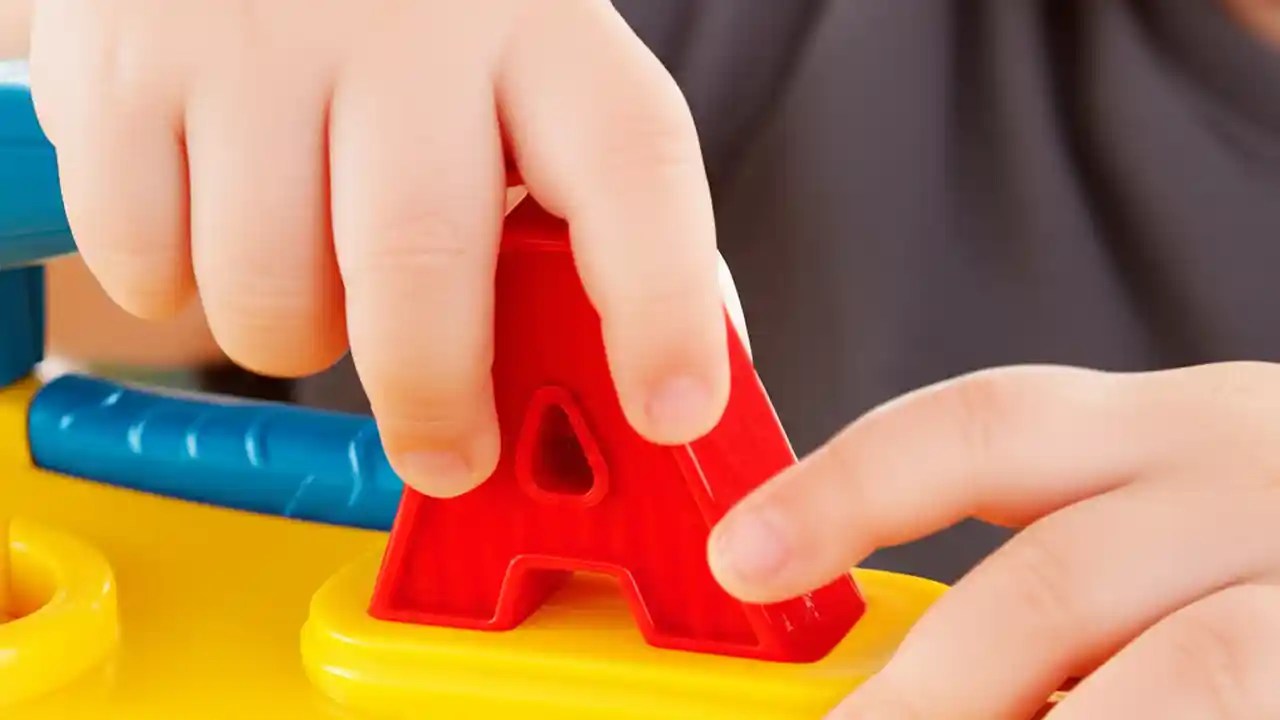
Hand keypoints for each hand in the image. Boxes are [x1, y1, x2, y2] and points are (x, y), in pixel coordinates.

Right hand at [26, 0, 726, 495]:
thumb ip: (593, 214)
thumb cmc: (416, 28)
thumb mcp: (529, 80)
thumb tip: (664, 380)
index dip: (660, 307)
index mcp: (543, 30)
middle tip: (450, 453)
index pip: (632, 168)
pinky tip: (216, 221)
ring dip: (297, 336)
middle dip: (435, 401)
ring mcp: (257, 39)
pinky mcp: (126, 64)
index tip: (671, 412)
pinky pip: (148, 264)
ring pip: (273, 296)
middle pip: (421, 263)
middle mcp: (407, 23)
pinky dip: (178, 287)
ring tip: (313, 273)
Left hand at [709, 362, 1279, 718]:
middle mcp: (1254, 474)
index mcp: (1174, 431)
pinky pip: (1237, 710)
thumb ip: (1054, 578)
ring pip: (1175, 676)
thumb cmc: (1277, 551)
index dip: (844, 488)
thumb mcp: (1171, 521)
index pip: (981, 425)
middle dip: (926, 692)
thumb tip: (904, 672)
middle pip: (1048, 581)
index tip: (741, 556)